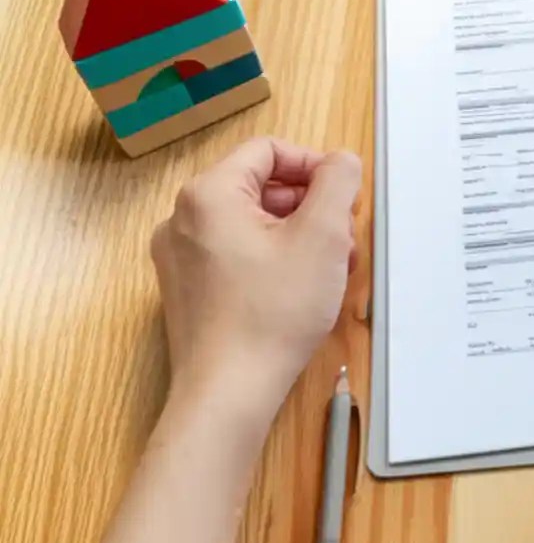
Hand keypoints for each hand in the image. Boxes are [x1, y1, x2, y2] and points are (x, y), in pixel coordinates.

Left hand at [150, 137, 361, 405]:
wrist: (229, 391)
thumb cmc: (272, 315)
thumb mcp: (323, 236)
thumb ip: (338, 183)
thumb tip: (340, 161)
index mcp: (209, 194)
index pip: (269, 151)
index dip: (315, 166)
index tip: (344, 197)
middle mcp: (182, 218)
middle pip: (260, 187)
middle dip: (310, 207)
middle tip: (344, 239)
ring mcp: (179, 257)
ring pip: (250, 223)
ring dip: (296, 235)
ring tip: (329, 269)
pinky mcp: (186, 289)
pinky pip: (235, 254)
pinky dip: (271, 260)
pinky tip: (300, 290)